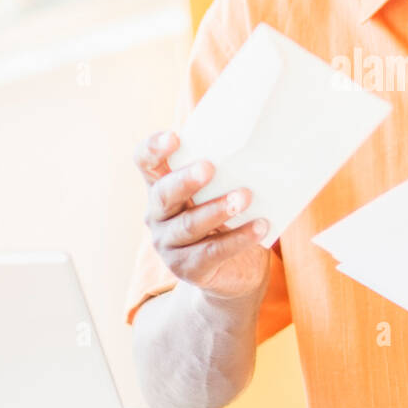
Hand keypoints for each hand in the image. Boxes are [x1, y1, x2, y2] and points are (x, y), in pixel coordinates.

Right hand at [134, 130, 270, 300]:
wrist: (237, 271)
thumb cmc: (230, 217)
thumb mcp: (222, 191)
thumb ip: (227, 171)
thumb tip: (259, 144)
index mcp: (162, 187)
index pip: (146, 162)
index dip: (153, 148)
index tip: (174, 137)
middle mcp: (158, 215)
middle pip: (164, 194)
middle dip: (186, 180)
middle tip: (210, 167)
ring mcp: (169, 244)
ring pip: (189, 224)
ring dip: (218, 209)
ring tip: (245, 196)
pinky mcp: (188, 268)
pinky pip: (213, 251)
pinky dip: (239, 237)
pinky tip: (261, 226)